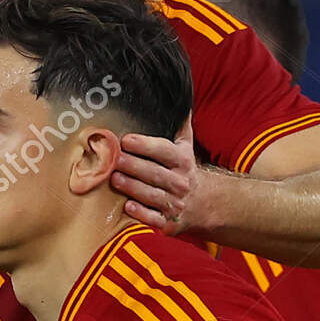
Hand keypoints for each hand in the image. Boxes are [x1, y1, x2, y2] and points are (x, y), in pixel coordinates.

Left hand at [110, 115, 217, 235]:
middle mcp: (180, 182)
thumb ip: (179, 125)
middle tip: (114, 160)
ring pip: (151, 194)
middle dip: (133, 166)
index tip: (126, 140)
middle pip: (154, 173)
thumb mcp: (186, 147)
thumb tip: (177, 97)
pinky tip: (127, 206)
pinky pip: (154, 218)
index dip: (145, 145)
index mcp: (183, 161)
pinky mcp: (169, 223)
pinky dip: (142, 213)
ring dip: (132, 187)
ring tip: (114, 179)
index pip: (163, 150)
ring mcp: (175, 203)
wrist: (205, 204)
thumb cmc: (185, 170)